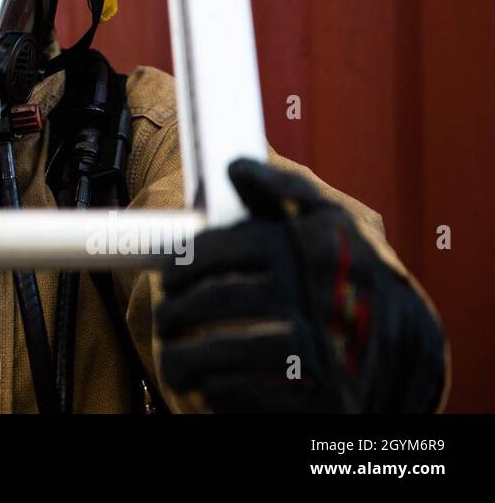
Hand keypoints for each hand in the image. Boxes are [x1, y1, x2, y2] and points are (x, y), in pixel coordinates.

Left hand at [155, 158, 444, 412]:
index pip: (238, 244)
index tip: (170, 273)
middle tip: (165, 314)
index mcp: (325, 247)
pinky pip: (253, 396)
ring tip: (172, 356)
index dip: (191, 259)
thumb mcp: (328, 220)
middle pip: (226, 299)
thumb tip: (235, 168)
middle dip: (180, 308)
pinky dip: (220, 390)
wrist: (403, 343)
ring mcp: (332, 354)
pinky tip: (207, 385)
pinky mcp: (329, 401)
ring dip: (188, 355)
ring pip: (235, 350)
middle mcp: (329, 297)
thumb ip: (284, 192)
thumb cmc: (345, 271)